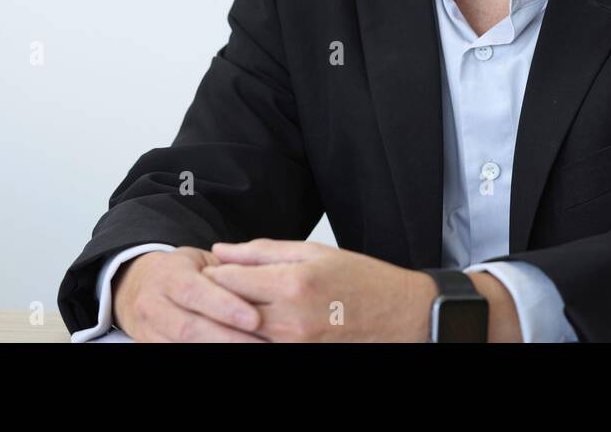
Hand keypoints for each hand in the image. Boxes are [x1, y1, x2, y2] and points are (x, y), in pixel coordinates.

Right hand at [110, 246, 266, 341]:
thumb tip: (260, 279)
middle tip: (260, 343)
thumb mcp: (203, 261)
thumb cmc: (184, 272)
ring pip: (181, 346)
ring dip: (218, 350)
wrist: (140, 286)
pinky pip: (177, 354)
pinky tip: (232, 353)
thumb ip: (228, 268)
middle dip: (227, 338)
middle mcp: (153, 303)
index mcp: (169, 274)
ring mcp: (148, 329)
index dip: (224, 306)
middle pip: (188, 327)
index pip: (194, 290)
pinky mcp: (149, 346)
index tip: (255, 318)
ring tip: (253, 348)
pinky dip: (204, 356)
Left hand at [202, 239, 435, 341]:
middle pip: (228, 310)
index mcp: (292, 283)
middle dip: (215, 299)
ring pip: (238, 334)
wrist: (400, 316)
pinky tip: (253, 325)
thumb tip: (222, 250)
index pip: (228, 280)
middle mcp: (288, 320)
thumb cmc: (363, 280)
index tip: (211, 269)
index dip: (213, 273)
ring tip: (232, 307)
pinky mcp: (296, 359)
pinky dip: (250, 336)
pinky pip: (259, 348)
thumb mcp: (315, 252)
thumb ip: (263, 251)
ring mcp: (291, 346)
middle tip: (211, 290)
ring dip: (229, 320)